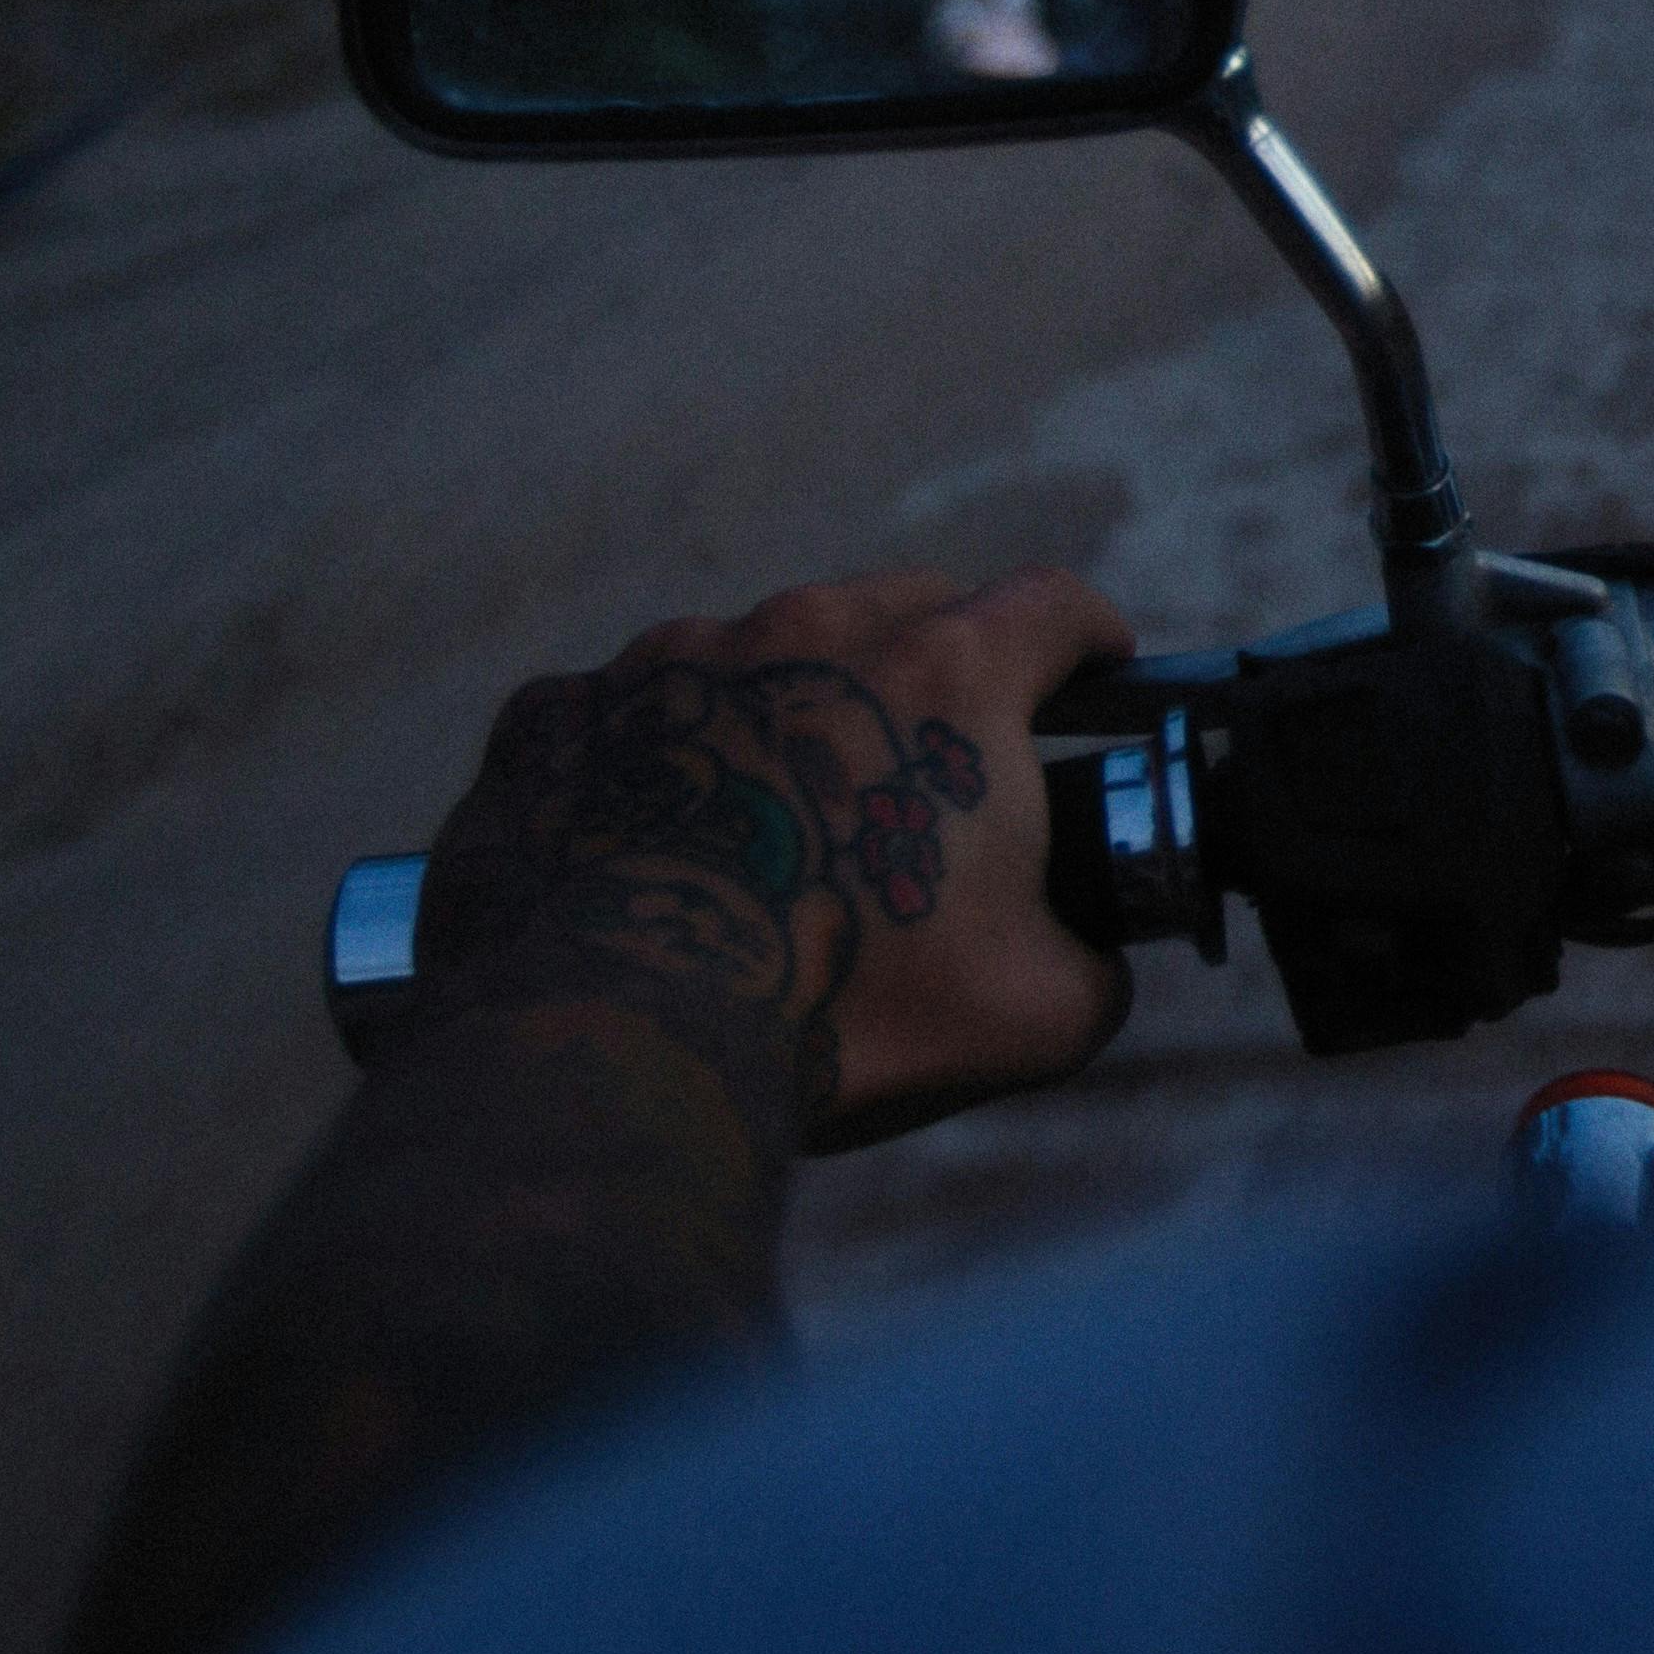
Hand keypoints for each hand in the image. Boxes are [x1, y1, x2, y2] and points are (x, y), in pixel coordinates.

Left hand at [412, 565, 1136, 1149]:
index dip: (1090, 641)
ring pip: (758, 653)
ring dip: (786, 711)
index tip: (1093, 677)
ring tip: (778, 824)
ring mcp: (668, 658)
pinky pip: (629, 712)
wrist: (619, 1047)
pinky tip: (663, 846)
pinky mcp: (556, 713)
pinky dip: (660, 761)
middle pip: (905, 609)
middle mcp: (806, 629)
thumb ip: (1097, 958)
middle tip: (930, 773)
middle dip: (935, 672)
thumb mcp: (1040, 1013)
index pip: (1055, 605)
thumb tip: (1095, 954)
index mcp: (942, 676)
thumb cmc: (843, 1018)